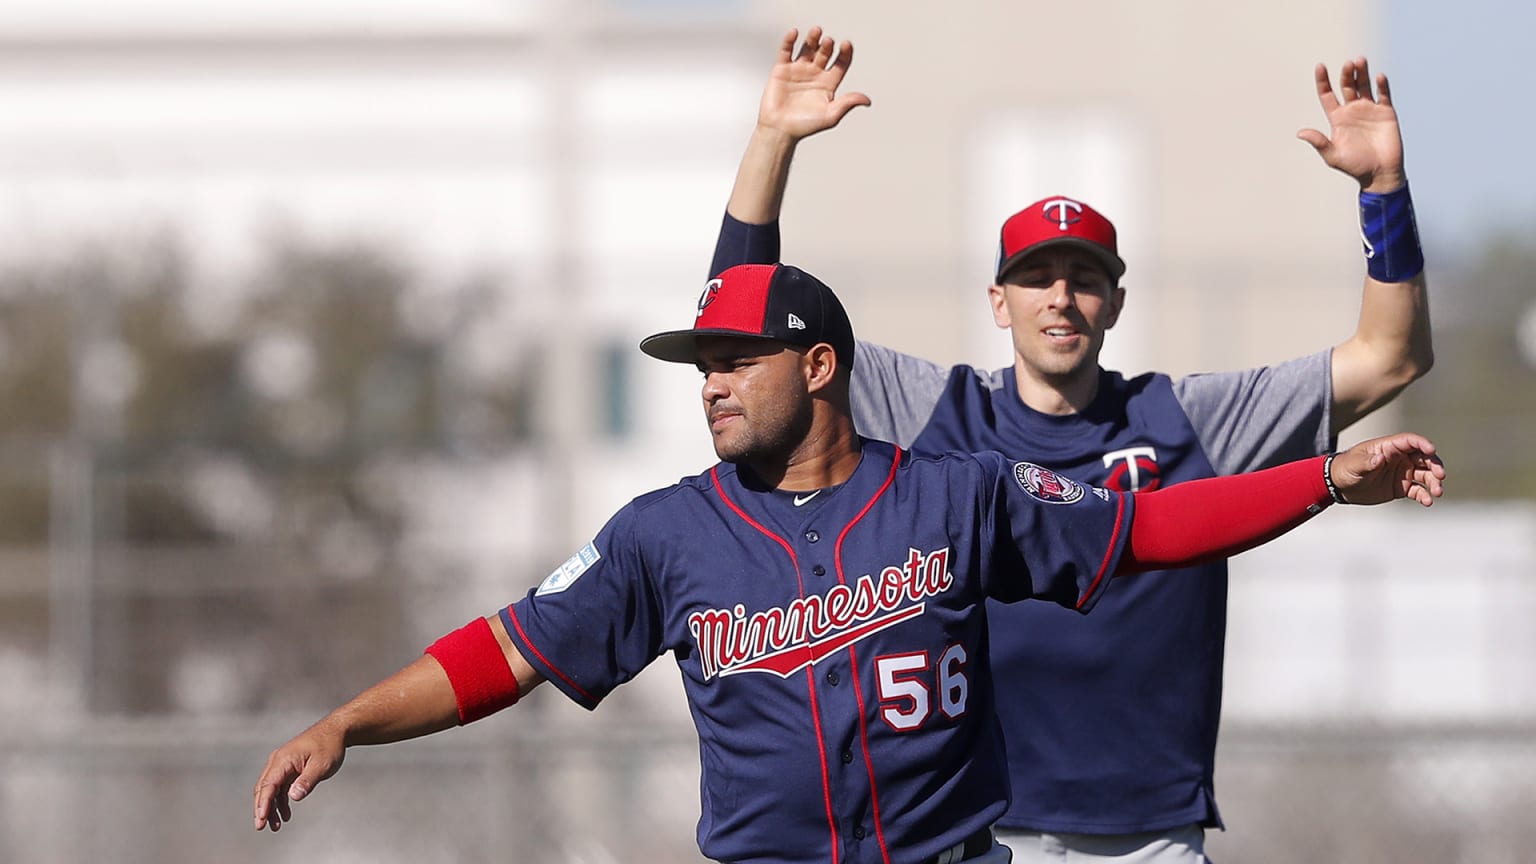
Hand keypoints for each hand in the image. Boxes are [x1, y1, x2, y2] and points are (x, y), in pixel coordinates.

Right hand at [253, 721, 346, 831]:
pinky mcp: (289, 768)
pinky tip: (285, 814)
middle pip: (264, 788)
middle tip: (261, 827)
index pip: (268, 785)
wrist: (337, 731)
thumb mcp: (321, 765)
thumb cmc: (329, 746)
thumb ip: (307, 781)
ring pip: (270, 789)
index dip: (263, 804)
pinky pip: (280, 787)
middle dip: (261, 808)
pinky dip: (280, 800)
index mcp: (283, 760)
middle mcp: (278, 761)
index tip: (261, 819)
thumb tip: (293, 796)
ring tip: (276, 826)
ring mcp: (282, 764)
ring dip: (271, 807)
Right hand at [757, 26, 870, 141]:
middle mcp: (814, 74)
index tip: (846, 45)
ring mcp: (798, 70)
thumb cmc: (804, 126)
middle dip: (828, 45)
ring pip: (808, 48)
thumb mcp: (830, 115)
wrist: (779, 130)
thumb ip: (847, 104)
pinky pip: (786, 51)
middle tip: (828, 42)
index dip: (845, 53)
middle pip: (824, 53)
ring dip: (813, 38)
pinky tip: (795, 33)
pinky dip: (789, 40)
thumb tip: (867, 100)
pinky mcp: (782, 69)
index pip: (841, 63)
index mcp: (828, 84)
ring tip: (817, 31)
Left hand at [1296, 58, 1405, 192]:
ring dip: (1362, 73)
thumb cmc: (1354, 166)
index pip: (1327, 95)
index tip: (1320, 66)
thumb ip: (1319, 142)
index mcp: (1337, 118)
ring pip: (1364, 86)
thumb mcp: (1332, 155)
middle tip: (1349, 64)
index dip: (1323, 80)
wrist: (1379, 173)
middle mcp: (1352, 110)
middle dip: (1347, 74)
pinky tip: (1378, 77)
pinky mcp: (1386, 112)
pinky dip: (1381, 85)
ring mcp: (1369, 109)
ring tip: (1360, 61)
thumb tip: (1300, 133)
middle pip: (1347, 86)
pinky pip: (1383, 95)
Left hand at [1329, 432, 1445, 505]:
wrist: (1339, 486)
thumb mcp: (1354, 465)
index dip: (1422, 444)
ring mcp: (1403, 473)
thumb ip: (1368, 462)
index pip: (1410, 441)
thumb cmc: (1345, 469)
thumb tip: (1380, 458)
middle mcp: (1400, 458)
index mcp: (1388, 447)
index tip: (1432, 450)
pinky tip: (1427, 502)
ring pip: (1426, 475)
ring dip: (1434, 482)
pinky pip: (1418, 490)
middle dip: (1435, 465)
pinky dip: (1425, 495)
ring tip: (1437, 492)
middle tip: (1440, 475)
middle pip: (1424, 458)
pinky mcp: (1402, 487)